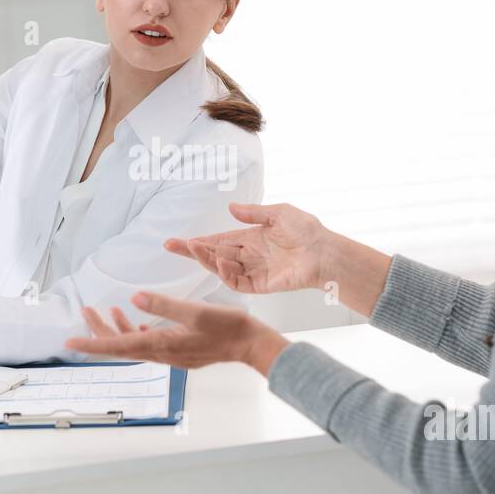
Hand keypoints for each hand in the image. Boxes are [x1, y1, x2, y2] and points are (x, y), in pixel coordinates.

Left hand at [65, 292, 288, 375]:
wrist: (251, 345)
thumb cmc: (228, 328)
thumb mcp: (196, 312)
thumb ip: (164, 305)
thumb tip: (134, 299)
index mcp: (162, 345)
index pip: (118, 346)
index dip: (92, 343)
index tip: (69, 342)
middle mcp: (162, 354)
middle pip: (120, 346)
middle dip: (99, 331)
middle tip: (83, 312)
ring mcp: (170, 353)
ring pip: (133, 344)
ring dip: (116, 329)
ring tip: (103, 312)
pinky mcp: (179, 349)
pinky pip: (148, 342)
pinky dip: (136, 330)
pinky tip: (135, 320)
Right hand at [165, 202, 332, 295]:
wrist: (323, 251)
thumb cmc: (307, 230)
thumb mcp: (279, 213)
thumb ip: (253, 213)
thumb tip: (230, 208)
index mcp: (251, 239)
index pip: (219, 241)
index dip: (199, 241)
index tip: (179, 240)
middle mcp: (249, 256)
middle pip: (214, 255)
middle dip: (192, 251)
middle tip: (171, 245)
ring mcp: (253, 271)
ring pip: (222, 268)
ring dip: (206, 259)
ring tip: (193, 248)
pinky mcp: (260, 285)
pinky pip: (236, 281)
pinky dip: (225, 274)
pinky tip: (219, 262)